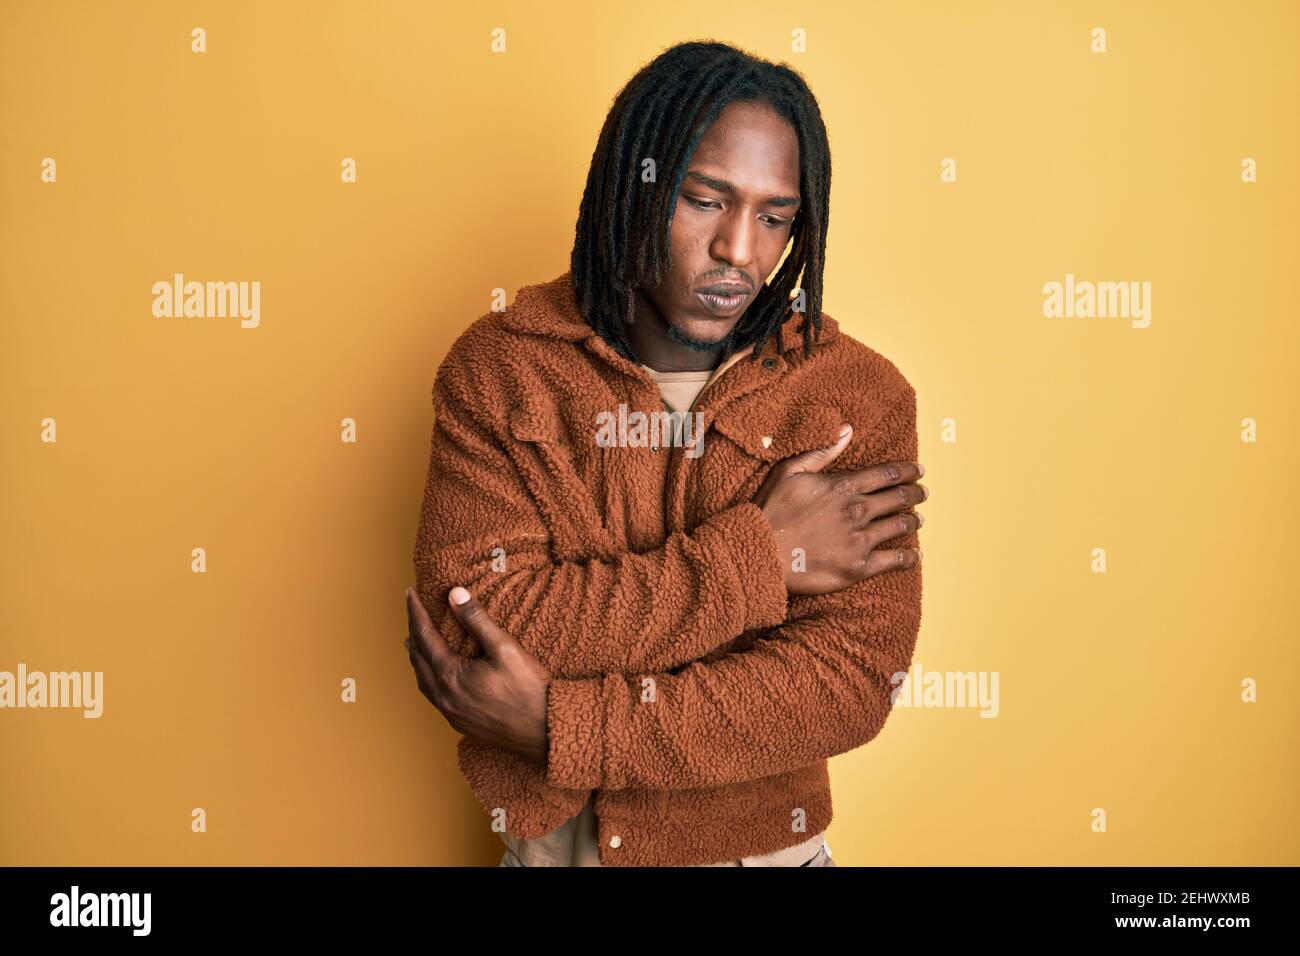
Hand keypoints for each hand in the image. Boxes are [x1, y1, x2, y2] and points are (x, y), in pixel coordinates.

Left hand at [404, 585, 550, 761]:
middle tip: (412, 612)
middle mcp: (444, 696)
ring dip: (417, 657)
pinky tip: (436, 674)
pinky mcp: (460, 723)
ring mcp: (450, 713)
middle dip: (413, 632)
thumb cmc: (528, 689)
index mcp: (450, 675)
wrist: (544, 730)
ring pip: (423, 680)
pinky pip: (433, 697)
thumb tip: (455, 595)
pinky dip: (428, 678)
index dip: (415, 612)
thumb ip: (477, 620)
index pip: (424, 636)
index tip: (410, 594)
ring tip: (414, 641)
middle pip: (417, 658)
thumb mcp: (504, 647)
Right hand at [752, 423, 926, 594]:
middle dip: (915, 494)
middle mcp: (857, 511)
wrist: (761, 555)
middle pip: (898, 498)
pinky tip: (916, 555)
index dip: (907, 471)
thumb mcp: (788, 472)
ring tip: (918, 520)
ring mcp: (860, 540)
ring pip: (900, 526)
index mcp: (843, 487)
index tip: (919, 471)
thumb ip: (820, 452)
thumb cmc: (770, 512)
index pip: (887, 474)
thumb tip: (847, 430)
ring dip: (913, 521)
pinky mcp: (859, 567)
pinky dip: (909, 557)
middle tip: (923, 494)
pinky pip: (895, 560)